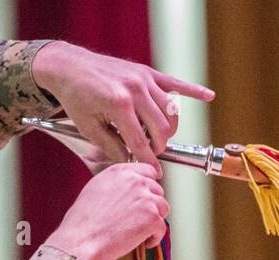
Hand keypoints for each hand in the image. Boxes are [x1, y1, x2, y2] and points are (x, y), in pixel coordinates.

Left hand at [32, 41, 214, 177]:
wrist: (69, 67)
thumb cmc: (76, 97)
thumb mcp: (89, 127)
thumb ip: (112, 146)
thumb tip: (131, 162)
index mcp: (119, 104)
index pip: (141, 141)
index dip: (148, 160)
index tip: (156, 173)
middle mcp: (135, 89)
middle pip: (162, 127)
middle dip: (160, 145)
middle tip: (152, 153)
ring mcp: (144, 79)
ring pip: (171, 111)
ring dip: (168, 128)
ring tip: (157, 137)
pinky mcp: (148, 72)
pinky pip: (175, 83)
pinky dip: (194, 91)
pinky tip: (209, 96)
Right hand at [44, 163, 168, 259]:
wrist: (81, 240)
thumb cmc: (82, 222)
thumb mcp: (94, 189)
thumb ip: (115, 183)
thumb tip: (126, 189)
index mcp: (120, 172)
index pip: (148, 170)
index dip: (150, 185)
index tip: (148, 194)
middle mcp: (135, 182)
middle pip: (157, 191)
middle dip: (152, 205)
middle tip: (141, 218)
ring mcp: (146, 199)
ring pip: (163, 208)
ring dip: (155, 220)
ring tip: (142, 231)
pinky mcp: (152, 218)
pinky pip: (162, 228)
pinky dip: (155, 237)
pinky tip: (144, 242)